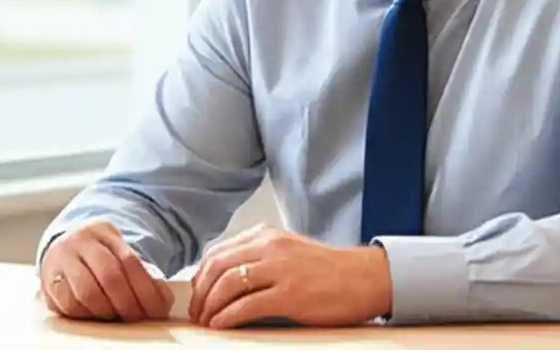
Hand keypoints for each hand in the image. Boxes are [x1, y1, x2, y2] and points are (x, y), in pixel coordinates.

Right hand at [39, 220, 173, 321]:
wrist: (62, 248)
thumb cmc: (98, 257)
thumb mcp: (117, 253)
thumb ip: (139, 272)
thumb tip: (162, 298)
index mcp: (104, 231)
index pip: (130, 261)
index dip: (146, 289)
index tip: (158, 309)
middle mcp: (80, 241)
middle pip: (110, 276)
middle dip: (129, 303)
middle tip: (138, 317)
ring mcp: (60, 259)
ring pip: (88, 292)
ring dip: (108, 311)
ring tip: (118, 317)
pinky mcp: (47, 281)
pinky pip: (69, 304)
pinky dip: (87, 314)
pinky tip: (96, 314)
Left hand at [187, 224, 391, 328]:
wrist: (363, 278)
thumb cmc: (329, 270)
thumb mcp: (288, 252)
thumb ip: (260, 258)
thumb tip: (227, 278)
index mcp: (266, 235)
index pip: (219, 252)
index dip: (202, 276)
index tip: (198, 293)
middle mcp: (269, 247)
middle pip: (217, 267)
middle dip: (201, 292)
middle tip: (197, 311)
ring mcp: (279, 270)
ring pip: (227, 284)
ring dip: (210, 306)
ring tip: (207, 321)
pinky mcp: (289, 294)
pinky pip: (246, 305)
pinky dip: (227, 317)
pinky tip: (221, 325)